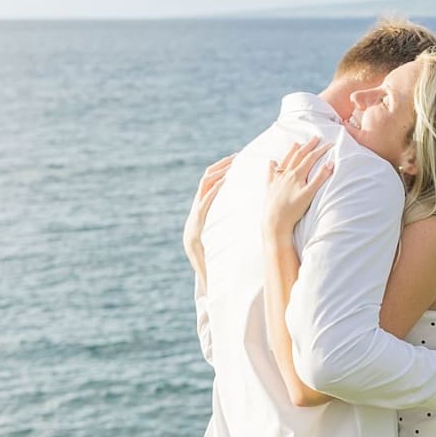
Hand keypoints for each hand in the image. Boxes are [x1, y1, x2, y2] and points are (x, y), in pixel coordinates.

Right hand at [183, 154, 235, 275]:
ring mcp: (193, 220)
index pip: (208, 185)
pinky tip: (224, 182)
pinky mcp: (195, 228)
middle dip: (220, 167)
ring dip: (217, 174)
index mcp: (201, 214)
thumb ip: (227, 224)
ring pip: (202, 188)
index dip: (220, 172)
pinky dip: (213, 191)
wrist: (205, 279)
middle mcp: (195, 213)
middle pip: (205, 181)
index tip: (235, 161)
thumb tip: (242, 213)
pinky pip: (203, 205)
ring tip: (231, 164)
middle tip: (236, 157)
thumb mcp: (221, 238)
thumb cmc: (218, 260)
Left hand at [264, 136, 333, 238]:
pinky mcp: (270, 187)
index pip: (311, 158)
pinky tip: (272, 162)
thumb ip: (320, 178)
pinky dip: (273, 166)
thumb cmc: (293, 210)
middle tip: (315, 138)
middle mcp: (286, 174)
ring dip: (292, 151)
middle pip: (298, 156)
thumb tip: (331, 163)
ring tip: (297, 144)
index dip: (321, 150)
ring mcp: (277, 180)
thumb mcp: (309, 194)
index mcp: (297, 175)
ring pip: (285, 161)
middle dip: (308, 146)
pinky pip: (271, 173)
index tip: (330, 143)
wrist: (274, 221)